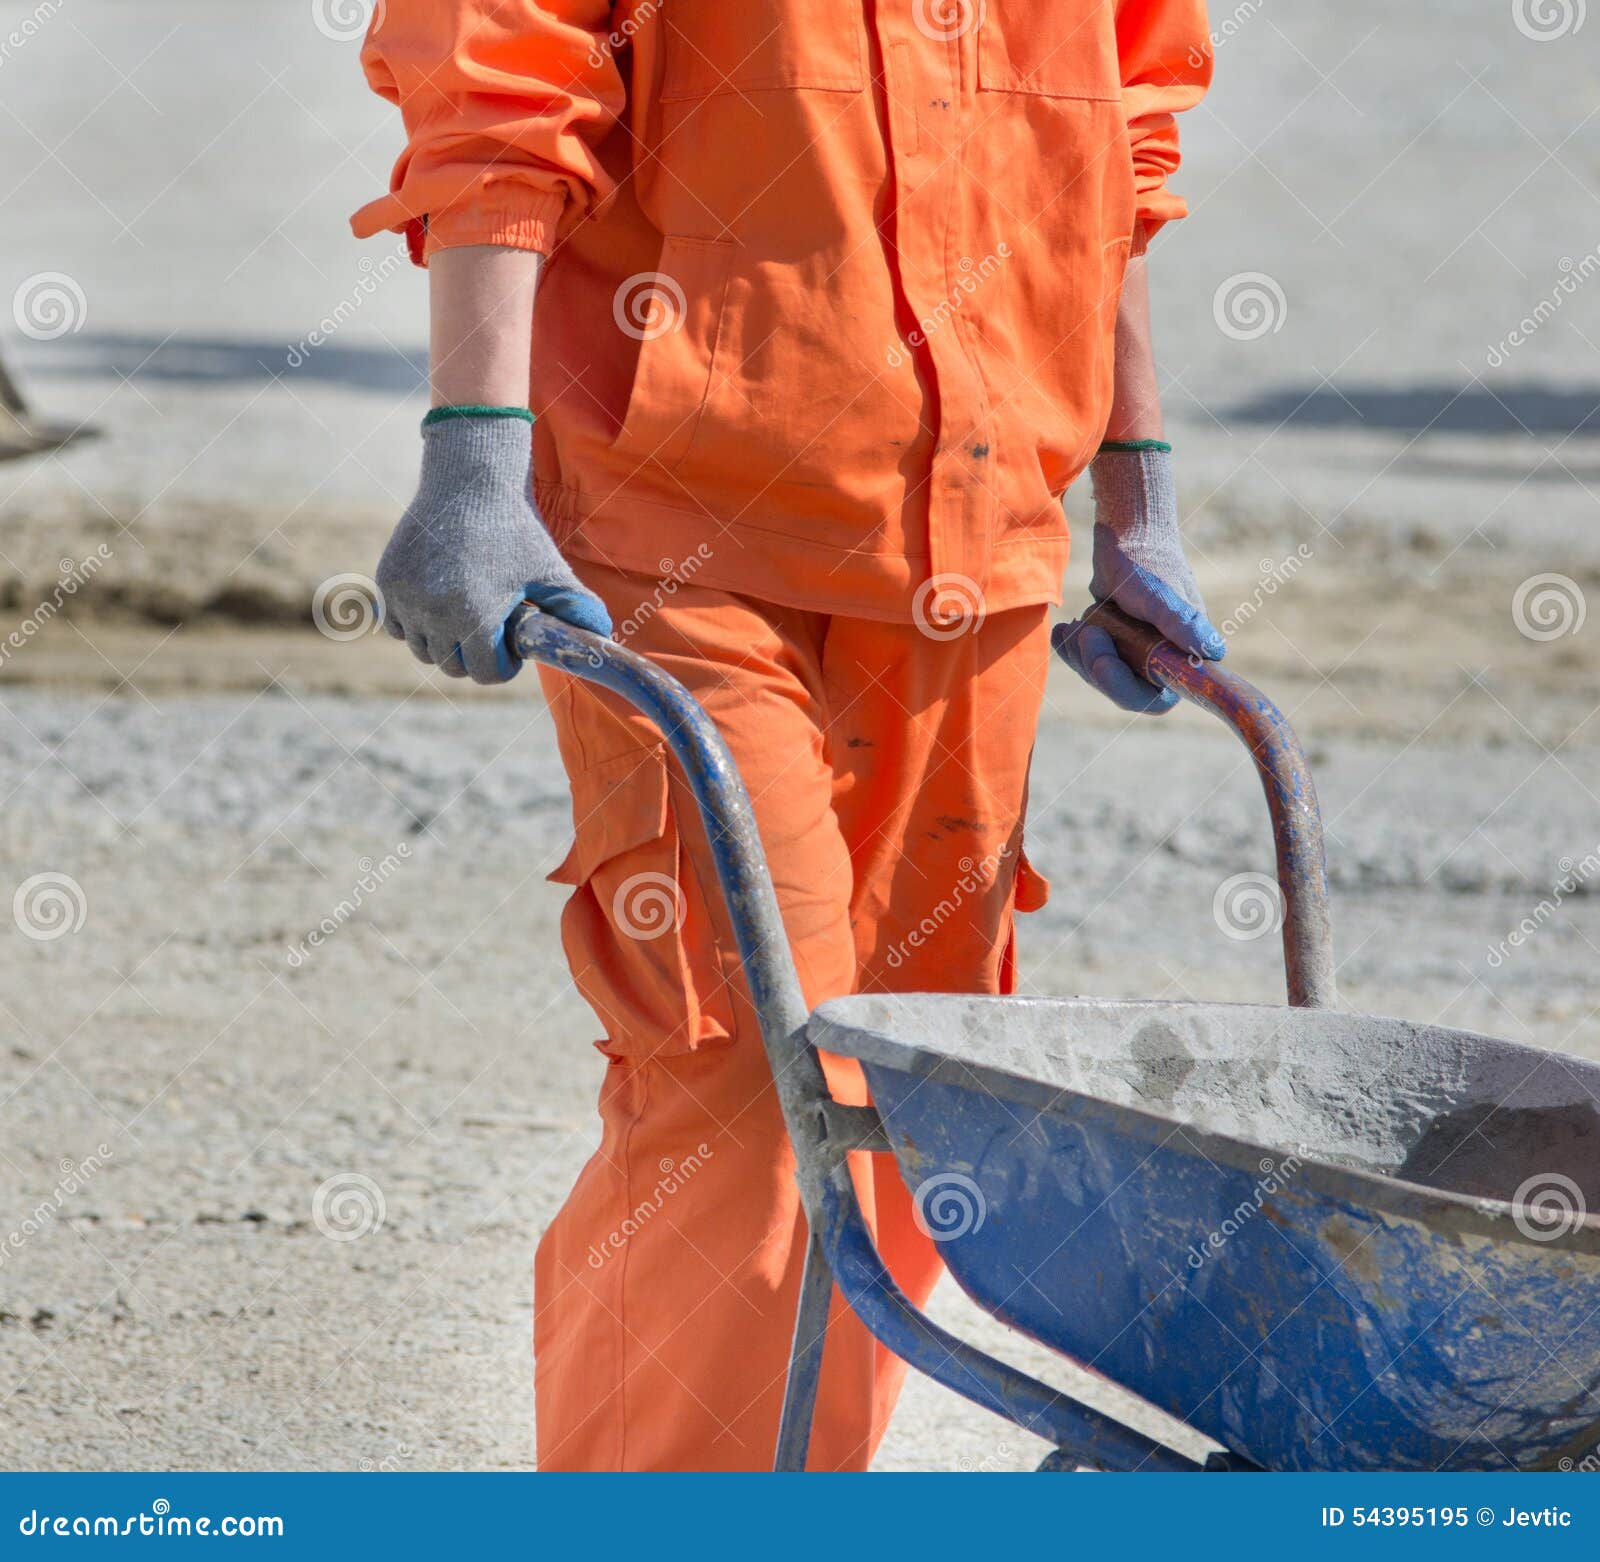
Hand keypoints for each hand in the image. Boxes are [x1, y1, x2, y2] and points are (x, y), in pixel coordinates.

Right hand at [376, 412, 611, 683]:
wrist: (470, 480)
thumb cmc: (515, 528)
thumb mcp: (552, 569)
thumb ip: (578, 608)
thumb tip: (604, 636)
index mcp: (475, 616)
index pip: (486, 673)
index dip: (504, 666)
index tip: (511, 650)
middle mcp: (434, 612)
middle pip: (452, 666)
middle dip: (474, 658)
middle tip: (491, 634)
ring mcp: (406, 597)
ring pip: (422, 649)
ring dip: (444, 644)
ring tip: (466, 621)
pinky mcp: (389, 580)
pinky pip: (397, 625)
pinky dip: (415, 625)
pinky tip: (439, 608)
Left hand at [1053, 445, 1223, 712]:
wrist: (1128, 537)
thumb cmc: (1148, 564)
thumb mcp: (1161, 595)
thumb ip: (1183, 624)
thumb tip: (1213, 652)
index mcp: (1181, 659)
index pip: (1153, 700)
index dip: (1123, 689)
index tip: (1103, 661)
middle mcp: (1159, 662)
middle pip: (1119, 690)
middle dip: (1095, 666)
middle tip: (1087, 633)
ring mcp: (1133, 655)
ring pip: (1098, 676)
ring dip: (1080, 653)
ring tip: (1078, 623)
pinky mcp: (1112, 644)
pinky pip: (1085, 660)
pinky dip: (1070, 647)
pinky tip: (1064, 629)